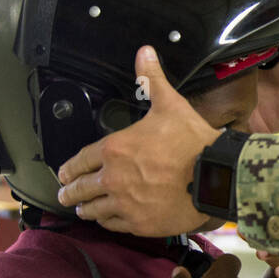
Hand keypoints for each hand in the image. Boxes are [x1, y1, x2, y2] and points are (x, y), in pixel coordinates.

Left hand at [56, 46, 219, 235]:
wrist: (215, 176)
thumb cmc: (193, 142)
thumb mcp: (170, 105)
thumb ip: (151, 80)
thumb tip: (145, 52)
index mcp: (114, 149)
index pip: (79, 161)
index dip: (68, 168)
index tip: (63, 174)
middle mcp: (113, 178)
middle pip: (80, 189)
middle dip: (69, 192)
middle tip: (64, 195)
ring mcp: (125, 203)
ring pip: (94, 210)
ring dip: (86, 209)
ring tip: (83, 210)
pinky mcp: (139, 223)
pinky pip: (114, 225)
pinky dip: (108, 222)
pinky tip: (107, 220)